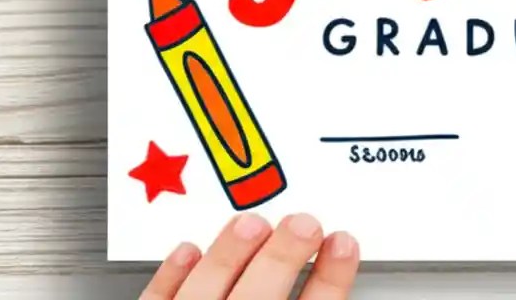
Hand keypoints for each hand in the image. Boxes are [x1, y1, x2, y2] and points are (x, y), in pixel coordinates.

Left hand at [140, 213, 358, 299]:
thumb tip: (330, 281)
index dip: (332, 278)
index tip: (344, 245)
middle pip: (261, 297)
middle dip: (283, 256)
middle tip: (304, 223)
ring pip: (205, 293)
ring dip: (229, 255)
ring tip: (251, 222)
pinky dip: (170, 278)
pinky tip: (188, 251)